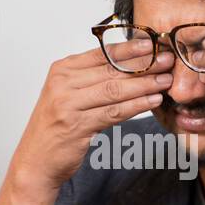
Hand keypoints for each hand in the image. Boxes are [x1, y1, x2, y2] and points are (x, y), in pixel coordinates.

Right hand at [10, 41, 174, 196]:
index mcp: (62, 70)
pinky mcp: (76, 126)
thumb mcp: (70, 95)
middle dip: (144, 65)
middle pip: (111, 70)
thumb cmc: (56, 127)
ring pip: (114, 90)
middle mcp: (63, 83)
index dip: (130, 48)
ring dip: (144, 84)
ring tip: (166, 81)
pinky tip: (153, 101)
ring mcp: (68, 104)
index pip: (102, 53)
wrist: (36, 161)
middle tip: (168, 60)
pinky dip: (136, 106)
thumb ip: (92, 79)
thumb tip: (129, 64)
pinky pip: (113, 112)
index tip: (153, 43)